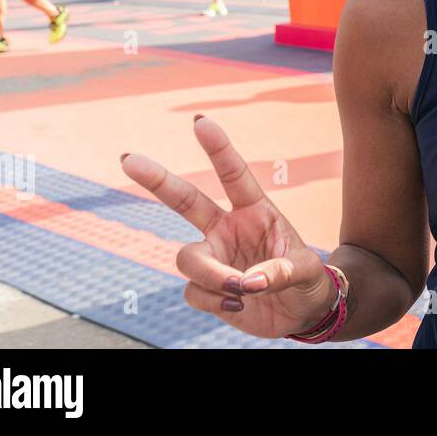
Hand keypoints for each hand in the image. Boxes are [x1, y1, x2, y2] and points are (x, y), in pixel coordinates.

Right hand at [120, 115, 336, 338]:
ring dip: (212, 275)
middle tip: (127, 159)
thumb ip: (282, 271)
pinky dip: (214, 300)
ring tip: (242, 290)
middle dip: (158, 181)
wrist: (302, 313)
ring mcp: (214, 257)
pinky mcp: (205, 287)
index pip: (234, 175)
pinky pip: (193, 290)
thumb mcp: (307, 271)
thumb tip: (250, 282)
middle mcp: (228, 229)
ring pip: (188, 258)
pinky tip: (239, 305)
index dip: (218, 149)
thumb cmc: (308, 281)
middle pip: (185, 201)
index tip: (200, 122)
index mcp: (256, 212)